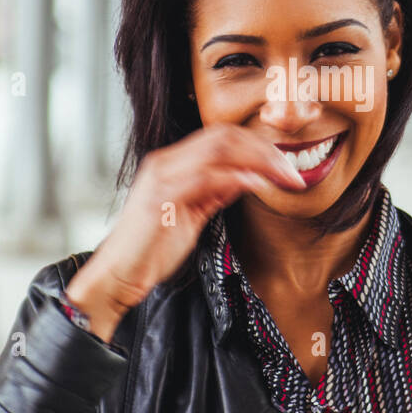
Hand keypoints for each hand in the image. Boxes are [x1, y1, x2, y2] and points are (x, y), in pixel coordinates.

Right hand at [65, 124, 305, 341]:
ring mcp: (160, 177)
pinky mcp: (161, 199)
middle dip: (265, 150)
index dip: (258, 146)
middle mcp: (164, 162)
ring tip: (286, 176)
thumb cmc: (151, 250)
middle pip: (223, 136)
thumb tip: (245, 177)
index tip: (286, 164)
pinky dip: (237, 177)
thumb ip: (214, 193)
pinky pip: (206, 178)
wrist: (117, 276)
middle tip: (294, 171)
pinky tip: (259, 185)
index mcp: (170, 163)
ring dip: (260, 161)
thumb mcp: (191, 214)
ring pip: (219, 150)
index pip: (221, 137)